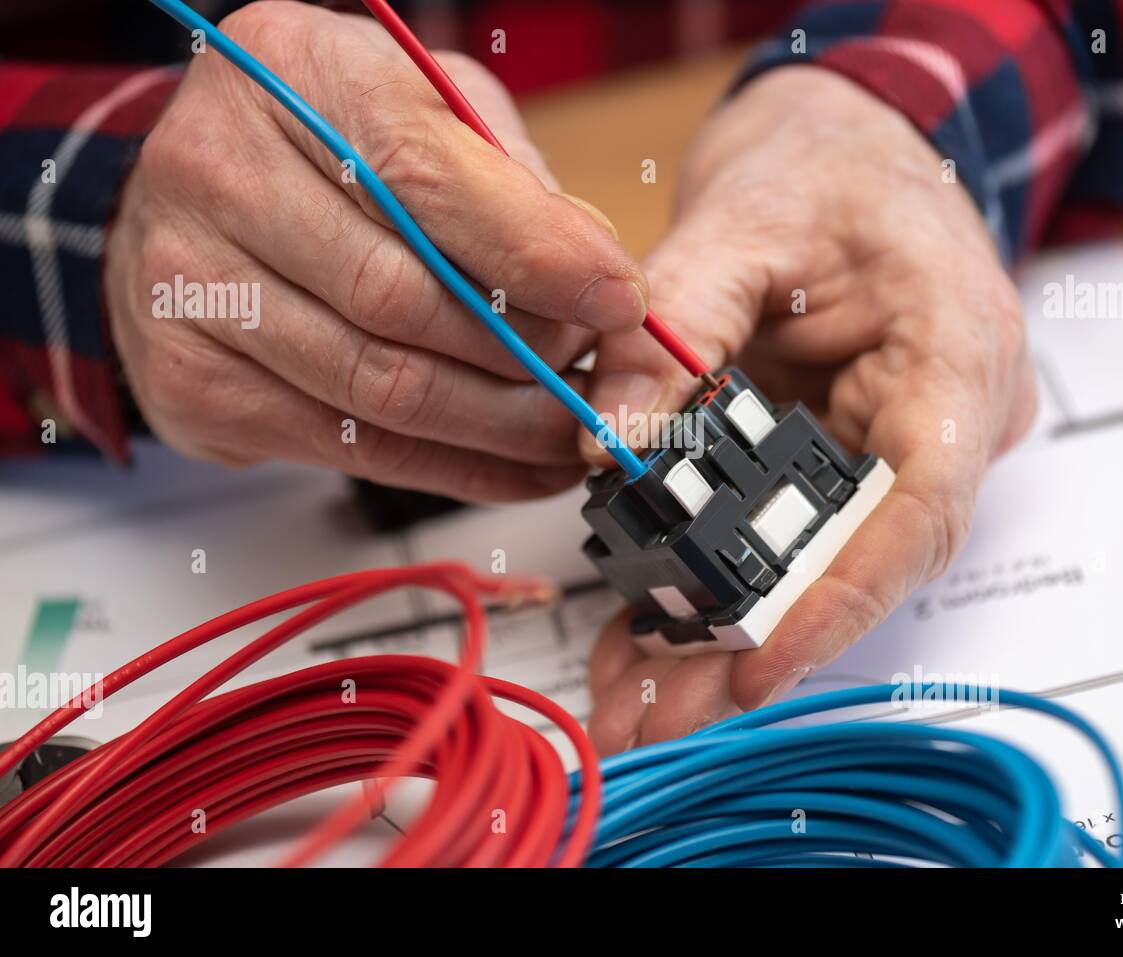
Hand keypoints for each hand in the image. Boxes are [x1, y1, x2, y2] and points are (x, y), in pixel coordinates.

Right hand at [106, 0, 646, 500]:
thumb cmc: (332, 147)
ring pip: (382, 389)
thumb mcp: (425, 110)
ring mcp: (188, 286)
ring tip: (570, 428)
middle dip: (527, 355)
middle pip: (403, 300)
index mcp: (289, 74)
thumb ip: (507, 180)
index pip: (426, 178)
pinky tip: (516, 465)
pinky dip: (455, 468)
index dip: (537, 254)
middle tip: (595, 378)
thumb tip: (597, 282)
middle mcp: (216, 173)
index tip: (619, 302)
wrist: (195, 201)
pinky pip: (352, 449)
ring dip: (502, 426)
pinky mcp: (194, 381)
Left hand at [582, 66, 1036, 753]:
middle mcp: (936, 425)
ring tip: (633, 702)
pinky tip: (642, 639)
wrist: (847, 146)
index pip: (920, 508)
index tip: (755, 663)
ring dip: (721, 636)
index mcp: (956, 356)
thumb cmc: (827, 165)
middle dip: (754, 647)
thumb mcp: (744, 221)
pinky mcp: (830, 460)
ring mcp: (886, 451)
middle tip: (658, 717)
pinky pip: (780, 539)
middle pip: (857, 565)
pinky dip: (710, 589)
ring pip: (813, 570)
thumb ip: (676, 326)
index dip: (841, 601)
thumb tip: (609, 444)